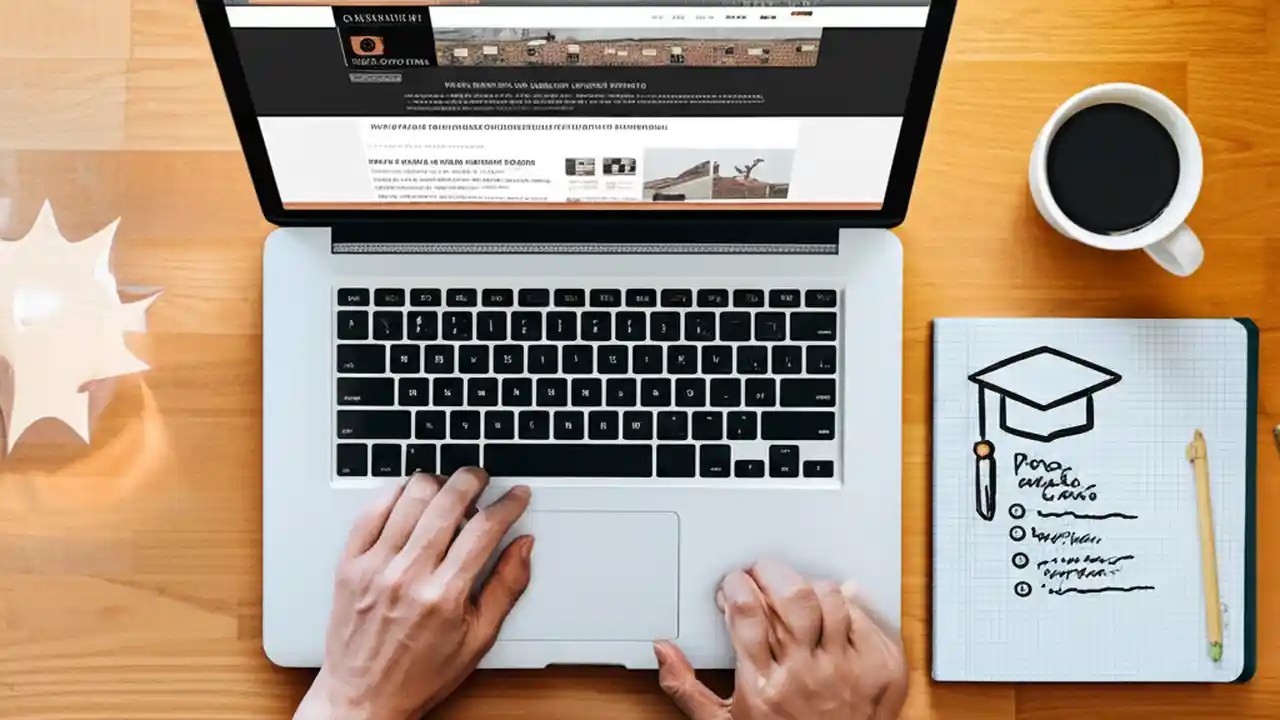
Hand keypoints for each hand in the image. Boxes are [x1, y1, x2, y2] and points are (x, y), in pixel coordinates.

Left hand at [296, 469, 532, 719]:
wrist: (363, 697)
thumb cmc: (421, 673)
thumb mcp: (479, 639)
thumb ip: (506, 586)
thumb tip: (523, 545)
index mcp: (444, 596)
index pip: (485, 528)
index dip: (508, 503)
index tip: (517, 495)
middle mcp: (408, 576)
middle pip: (447, 501)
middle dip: (473, 479)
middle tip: (482, 478)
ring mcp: (374, 567)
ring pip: (411, 497)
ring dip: (436, 482)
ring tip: (447, 489)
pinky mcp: (349, 564)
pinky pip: (372, 510)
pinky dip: (395, 493)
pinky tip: (410, 497)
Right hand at [655, 559, 906, 719]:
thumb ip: (687, 688)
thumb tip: (663, 650)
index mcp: (763, 687)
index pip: (746, 613)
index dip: (736, 586)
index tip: (733, 584)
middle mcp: (807, 675)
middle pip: (790, 597)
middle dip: (770, 572)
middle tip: (761, 573)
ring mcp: (849, 671)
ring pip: (829, 599)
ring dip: (809, 587)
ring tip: (796, 593)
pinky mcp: (882, 669)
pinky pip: (865, 616)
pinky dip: (848, 605)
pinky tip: (832, 610)